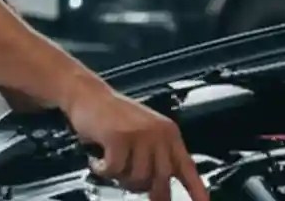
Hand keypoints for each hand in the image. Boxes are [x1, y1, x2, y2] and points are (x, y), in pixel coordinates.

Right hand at [63, 77, 208, 200]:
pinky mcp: (119, 137)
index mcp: (168, 133)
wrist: (87, 94)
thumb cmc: (112, 116)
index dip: (197, 190)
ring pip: (138, 178)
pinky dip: (103, 170)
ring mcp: (140, 135)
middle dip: (150, 192)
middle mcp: (158, 133)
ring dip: (121, 178)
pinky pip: (114, 170)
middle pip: (162, 179)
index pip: (187, 167)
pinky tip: (98, 161)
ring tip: (112, 166)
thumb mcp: (143, 133)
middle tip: (132, 187)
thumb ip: (156, 156)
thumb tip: (161, 189)